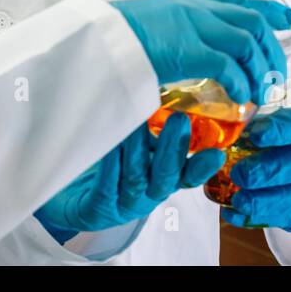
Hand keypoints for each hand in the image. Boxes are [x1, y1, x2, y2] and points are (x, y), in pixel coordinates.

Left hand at [36, 112, 226, 242]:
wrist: (74, 196)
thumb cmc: (112, 163)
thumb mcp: (140, 145)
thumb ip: (157, 125)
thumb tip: (172, 84)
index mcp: (164, 178)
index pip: (190, 175)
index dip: (203, 167)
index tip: (217, 152)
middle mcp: (149, 192)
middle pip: (167, 174)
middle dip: (174, 148)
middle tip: (180, 120)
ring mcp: (125, 201)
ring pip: (136, 177)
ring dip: (139, 149)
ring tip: (138, 124)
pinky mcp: (99, 207)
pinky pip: (106, 187)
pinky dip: (110, 166)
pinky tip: (110, 147)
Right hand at [112, 0, 290, 106]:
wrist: (93, 41)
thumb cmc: (114, 39)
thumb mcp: (149, 26)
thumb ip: (172, 32)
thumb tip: (184, 50)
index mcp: (185, 2)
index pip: (237, 0)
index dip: (267, 9)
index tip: (285, 18)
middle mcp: (193, 9)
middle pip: (251, 22)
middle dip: (271, 48)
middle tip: (275, 73)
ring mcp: (191, 26)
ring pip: (246, 42)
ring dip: (258, 70)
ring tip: (259, 92)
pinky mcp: (186, 49)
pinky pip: (228, 67)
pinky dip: (240, 83)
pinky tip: (240, 98)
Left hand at [221, 105, 290, 232]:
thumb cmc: (286, 137)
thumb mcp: (276, 120)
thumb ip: (259, 123)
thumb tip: (230, 130)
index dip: (282, 131)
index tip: (256, 136)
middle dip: (270, 171)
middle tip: (240, 174)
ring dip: (267, 201)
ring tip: (239, 200)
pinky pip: (290, 217)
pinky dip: (261, 217)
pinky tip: (237, 214)